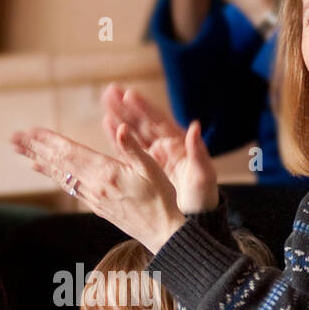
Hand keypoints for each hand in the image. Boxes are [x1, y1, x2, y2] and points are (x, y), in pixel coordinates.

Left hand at [11, 124, 185, 253]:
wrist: (163, 234)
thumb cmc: (163, 200)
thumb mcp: (152, 170)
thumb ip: (132, 148)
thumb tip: (118, 127)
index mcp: (107, 172)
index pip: (70, 152)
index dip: (48, 140)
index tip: (28, 131)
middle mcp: (94, 186)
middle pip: (58, 163)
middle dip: (34, 149)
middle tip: (12, 139)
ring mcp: (93, 197)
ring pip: (60, 175)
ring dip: (39, 161)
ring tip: (20, 151)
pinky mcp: (96, 205)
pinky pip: (68, 186)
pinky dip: (53, 175)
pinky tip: (44, 170)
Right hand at [102, 84, 217, 212]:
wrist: (194, 218)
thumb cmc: (202, 197)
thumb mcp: (203, 175)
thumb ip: (198, 151)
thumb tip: (195, 126)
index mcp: (177, 144)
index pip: (158, 121)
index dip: (144, 108)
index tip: (130, 94)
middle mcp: (164, 146)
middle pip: (142, 122)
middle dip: (127, 106)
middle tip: (111, 90)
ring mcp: (153, 156)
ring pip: (133, 132)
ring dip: (119, 116)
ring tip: (105, 100)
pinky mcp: (144, 168)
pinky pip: (128, 149)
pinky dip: (117, 137)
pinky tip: (106, 123)